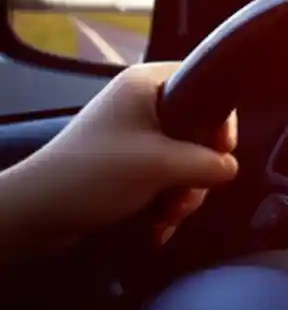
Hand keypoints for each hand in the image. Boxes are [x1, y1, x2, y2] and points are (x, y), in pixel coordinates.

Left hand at [0, 63, 237, 258]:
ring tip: (166, 216)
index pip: (203, 84)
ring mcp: (132, 137)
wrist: (35, 214)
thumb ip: (210, 164)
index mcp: (146, 85)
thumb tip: (230, 169)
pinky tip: (157, 225)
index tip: (218, 151)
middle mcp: (141, 105)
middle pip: (197, 132)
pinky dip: (165, 203)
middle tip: (185, 195)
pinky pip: (164, 179)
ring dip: (182, 195)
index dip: (218, 120)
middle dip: (197, 173)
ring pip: (184, 162)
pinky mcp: (125, 166)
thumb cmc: (95, 174)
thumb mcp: (162, 165)